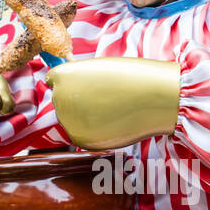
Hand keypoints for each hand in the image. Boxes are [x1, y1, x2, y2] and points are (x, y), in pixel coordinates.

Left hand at [47, 57, 179, 149]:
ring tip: (109, 108)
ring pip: (70, 118)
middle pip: (61, 100)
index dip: (72, 82)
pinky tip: (110, 120)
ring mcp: (69, 121)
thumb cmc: (131, 77)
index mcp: (62, 76)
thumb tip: (66, 88)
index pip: (54, 80)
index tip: (87, 84)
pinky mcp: (81, 140)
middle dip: (76, 100)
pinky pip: (81, 133)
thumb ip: (77, 78)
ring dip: (84, 116)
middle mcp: (59, 99)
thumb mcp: (98, 69)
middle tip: (104, 97)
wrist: (155, 98)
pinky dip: (92, 130)